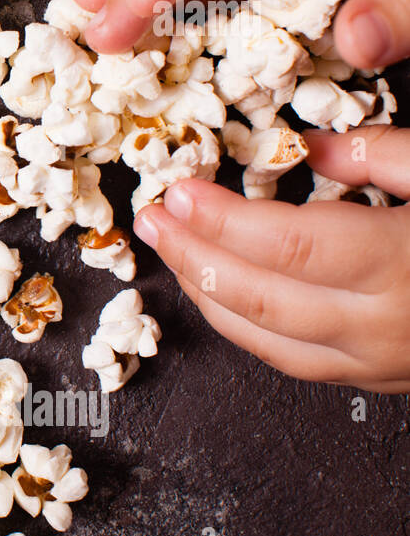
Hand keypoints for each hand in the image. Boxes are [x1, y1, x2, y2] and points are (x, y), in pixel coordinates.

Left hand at [133, 126, 409, 392]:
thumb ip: (385, 159)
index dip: (219, 219)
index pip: (286, 245)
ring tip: (170, 249)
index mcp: (406, 267)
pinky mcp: (380, 381)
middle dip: (192, 256)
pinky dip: (245, 325)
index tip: (174, 190)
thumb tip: (310, 153)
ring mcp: (381, 365)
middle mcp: (385, 328)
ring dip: (206, 293)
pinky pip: (291, 361)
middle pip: (259, 298)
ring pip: (264, 340)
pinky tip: (221, 292)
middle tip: (151, 217)